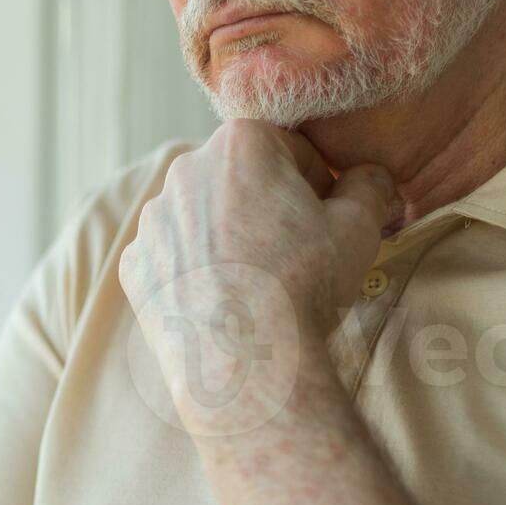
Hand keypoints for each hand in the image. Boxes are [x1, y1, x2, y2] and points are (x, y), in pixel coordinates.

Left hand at [117, 121, 393, 438]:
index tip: (327, 225)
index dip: (319, 189)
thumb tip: (370, 176)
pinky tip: (222, 304)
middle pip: (243, 181)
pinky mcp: (134, 265)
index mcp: (241, 143)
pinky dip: (195, 273)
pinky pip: (173, 257)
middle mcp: (186, 170)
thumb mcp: (360, 226)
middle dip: (270, 208)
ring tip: (258, 284)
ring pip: (204, 218)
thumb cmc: (305, 284)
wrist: (245, 361)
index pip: (294, 152)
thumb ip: (370, 185)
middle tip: (296, 256)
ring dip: (230, 238)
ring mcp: (153, 219)